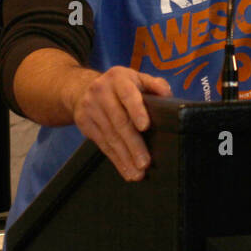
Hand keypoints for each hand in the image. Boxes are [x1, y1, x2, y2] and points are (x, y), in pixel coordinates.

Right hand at [69, 66, 171, 181]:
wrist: (83, 88)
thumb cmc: (121, 86)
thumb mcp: (137, 78)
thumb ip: (155, 85)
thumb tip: (167, 95)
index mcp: (118, 77)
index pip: (128, 95)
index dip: (136, 110)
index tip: (145, 127)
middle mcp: (101, 91)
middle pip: (119, 121)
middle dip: (133, 144)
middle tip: (145, 162)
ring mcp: (90, 107)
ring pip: (110, 136)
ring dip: (125, 157)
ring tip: (138, 173)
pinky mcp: (83, 123)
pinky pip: (102, 144)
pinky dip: (116, 159)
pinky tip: (126, 170)